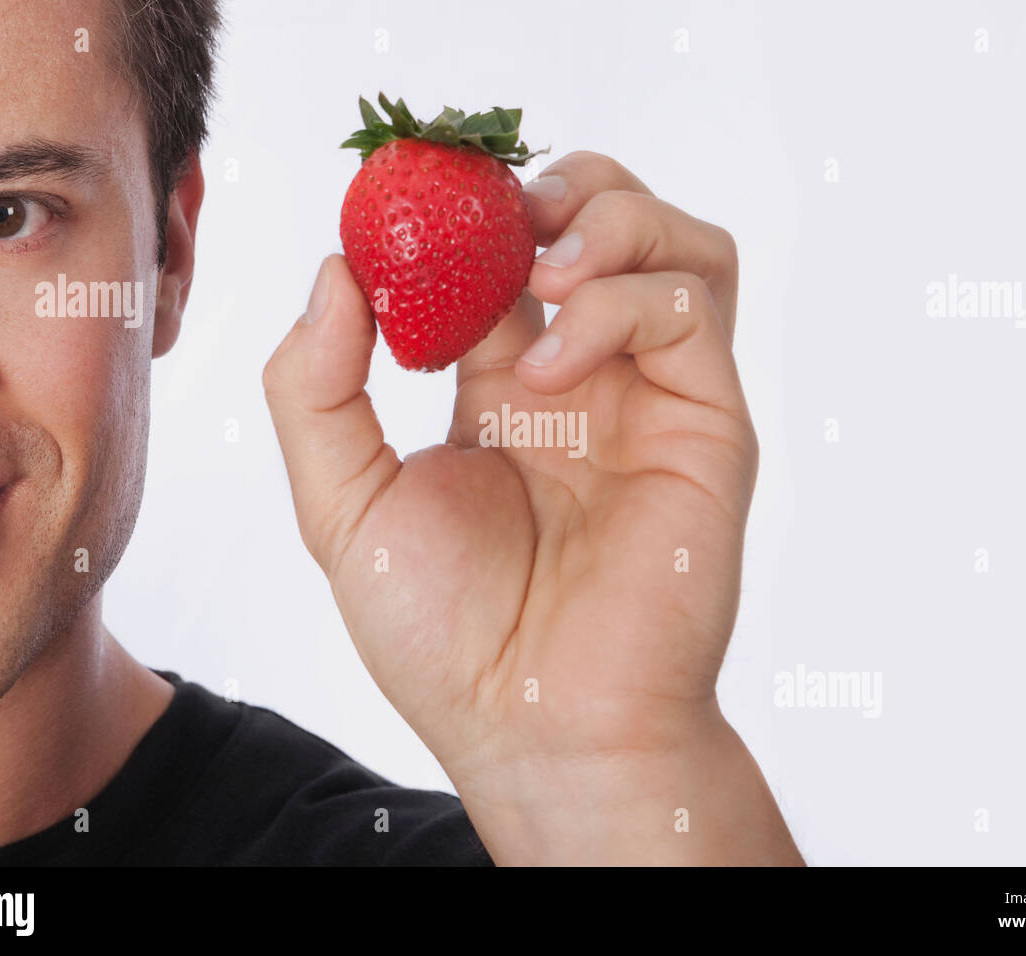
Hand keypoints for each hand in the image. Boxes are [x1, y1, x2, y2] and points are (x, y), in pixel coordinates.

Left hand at [264, 151, 800, 863]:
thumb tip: (337, 271)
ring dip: (604, 219)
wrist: (537, 729)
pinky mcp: (708, 421)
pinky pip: (689, 306)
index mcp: (503, 389)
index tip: (408, 194)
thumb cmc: (445, 636)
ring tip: (536, 270)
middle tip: (492, 211)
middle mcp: (586, 379)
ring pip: (671, 241)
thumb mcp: (343, 504)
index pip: (497, 256)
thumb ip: (317, 387)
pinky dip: (617, 304)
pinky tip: (547, 371)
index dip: (459, 210)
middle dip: (548, 188)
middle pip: (600, 221)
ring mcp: (652, 396)